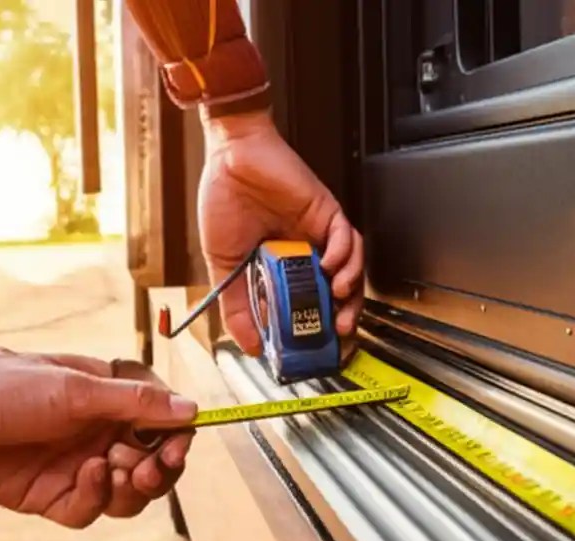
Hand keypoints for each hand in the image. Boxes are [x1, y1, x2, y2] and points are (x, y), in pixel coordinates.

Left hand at [0, 348, 196, 527]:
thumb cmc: (4, 384)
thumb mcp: (78, 389)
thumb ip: (137, 403)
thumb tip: (191, 410)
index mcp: (111, 399)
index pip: (164, 424)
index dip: (177, 438)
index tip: (176, 447)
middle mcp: (99, 434)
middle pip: (153, 465)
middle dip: (158, 470)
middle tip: (149, 468)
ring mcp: (76, 467)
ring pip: (127, 496)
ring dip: (131, 489)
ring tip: (117, 472)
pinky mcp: (51, 496)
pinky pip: (88, 511)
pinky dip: (95, 498)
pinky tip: (87, 476)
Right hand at [198, 108, 364, 355]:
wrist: (229, 159)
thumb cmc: (224, 203)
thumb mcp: (223, 267)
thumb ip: (236, 307)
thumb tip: (250, 346)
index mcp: (283, 270)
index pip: (310, 305)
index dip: (318, 327)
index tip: (318, 347)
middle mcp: (306, 254)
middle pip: (339, 292)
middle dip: (344, 315)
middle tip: (338, 333)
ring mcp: (318, 234)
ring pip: (351, 267)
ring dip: (351, 288)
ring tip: (338, 301)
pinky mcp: (326, 211)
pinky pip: (347, 238)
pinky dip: (344, 255)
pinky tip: (329, 266)